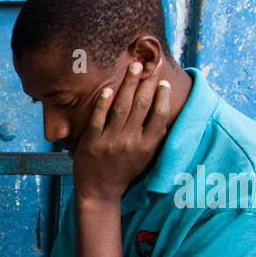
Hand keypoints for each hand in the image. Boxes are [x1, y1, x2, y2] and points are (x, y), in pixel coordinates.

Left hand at [73, 61, 171, 205]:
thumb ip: (154, 136)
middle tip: (151, 63)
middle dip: (147, 82)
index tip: (163, 82)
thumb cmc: (124, 172)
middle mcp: (130, 142)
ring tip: (134, 67)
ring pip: (121, 108)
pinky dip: (103, 104)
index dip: (163, 96)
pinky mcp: (91, 143)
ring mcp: (110, 142)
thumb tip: (164, 110)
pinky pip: (97, 119)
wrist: (99, 193)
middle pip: (141, 106)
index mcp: (146, 146)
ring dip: (128, 84)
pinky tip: (108, 89)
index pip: (159, 115)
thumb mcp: (145, 157)